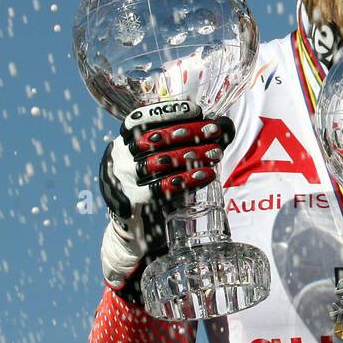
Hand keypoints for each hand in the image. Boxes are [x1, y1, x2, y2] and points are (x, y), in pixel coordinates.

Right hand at [98, 100, 234, 299]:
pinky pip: (159, 189)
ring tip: (216, 154)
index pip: (139, 120)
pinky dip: (186, 180)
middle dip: (187, 132)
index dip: (166, 113)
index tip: (195, 110)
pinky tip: (206, 176)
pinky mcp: (130, 204)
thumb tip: (225, 125)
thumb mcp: (168, 163)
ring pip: (158, 162)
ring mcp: (120, 182)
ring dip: (190, 155)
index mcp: (122, 143)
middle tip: (214, 131)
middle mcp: (117, 159)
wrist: (136, 232)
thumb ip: (191, 143)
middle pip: (151, 139)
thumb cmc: (157, 188)